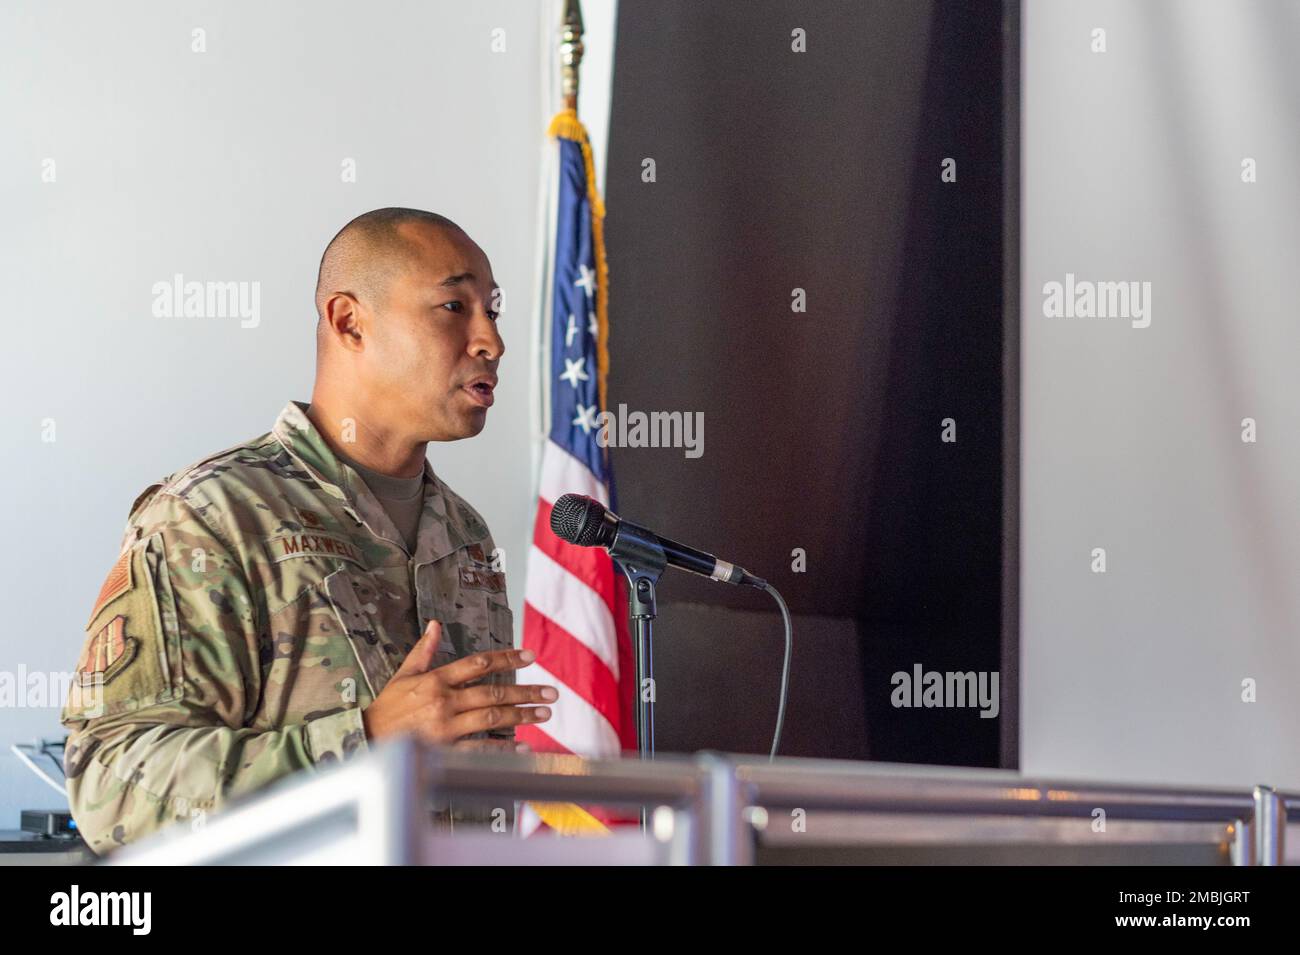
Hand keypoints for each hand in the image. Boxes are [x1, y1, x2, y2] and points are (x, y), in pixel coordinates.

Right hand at [361, 620, 554, 746]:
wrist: (365, 740)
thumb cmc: (387, 708)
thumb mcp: (403, 675)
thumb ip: (424, 651)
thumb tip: (435, 625)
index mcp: (436, 679)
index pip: (478, 663)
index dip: (507, 658)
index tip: (530, 656)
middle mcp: (443, 700)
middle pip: (493, 692)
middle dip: (526, 691)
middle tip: (551, 692)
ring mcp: (445, 726)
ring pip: (491, 718)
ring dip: (521, 715)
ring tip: (544, 713)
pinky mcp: (444, 749)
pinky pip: (479, 749)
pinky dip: (502, 749)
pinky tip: (523, 746)